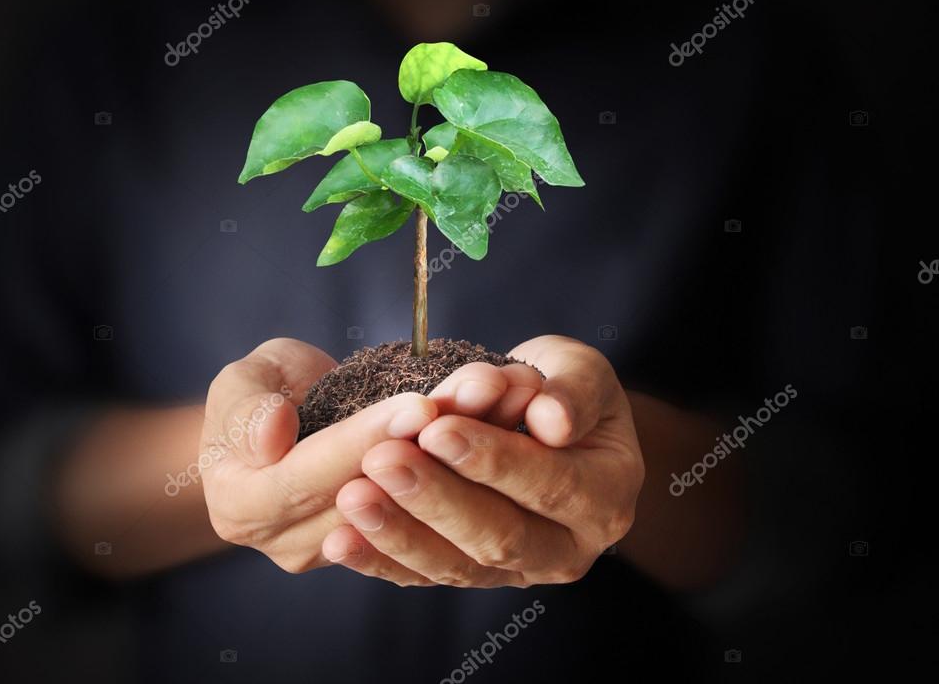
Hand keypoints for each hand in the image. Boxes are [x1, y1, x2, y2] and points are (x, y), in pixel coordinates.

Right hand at [200, 338, 533, 573]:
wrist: (282, 424)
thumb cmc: (258, 395)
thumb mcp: (241, 382)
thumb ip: (249, 408)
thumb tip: (273, 433)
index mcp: (244, 506)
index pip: (312, 477)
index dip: (366, 440)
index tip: (420, 405)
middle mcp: (292, 543)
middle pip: (374, 496)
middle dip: (433, 444)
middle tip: (485, 395)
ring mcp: (342, 550)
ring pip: (416, 506)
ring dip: (471, 451)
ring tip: (509, 400)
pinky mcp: (386, 543)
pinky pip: (437, 511)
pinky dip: (478, 465)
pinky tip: (513, 422)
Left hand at [324, 335, 644, 586]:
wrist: (545, 421)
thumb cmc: (562, 388)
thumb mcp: (580, 371)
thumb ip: (573, 391)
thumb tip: (554, 420)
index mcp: (607, 496)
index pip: (550, 483)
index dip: (493, 459)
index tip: (437, 429)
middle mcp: (567, 548)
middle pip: (500, 536)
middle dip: (437, 498)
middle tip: (383, 460)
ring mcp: (517, 571)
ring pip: (456, 566)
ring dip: (400, 532)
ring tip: (353, 497)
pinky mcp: (471, 576)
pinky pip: (423, 575)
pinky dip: (380, 559)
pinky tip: (341, 541)